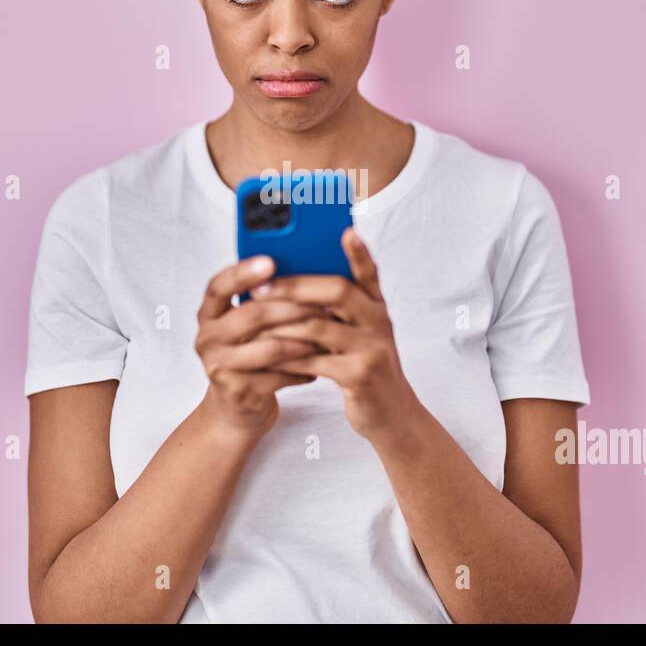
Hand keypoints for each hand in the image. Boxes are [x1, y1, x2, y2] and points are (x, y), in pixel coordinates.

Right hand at [194, 255, 327, 445]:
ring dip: (305, 340)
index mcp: (208, 314)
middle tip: (325, 303)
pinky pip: (279, 375)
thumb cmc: (250, 355)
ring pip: (270, 348)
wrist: (237, 406)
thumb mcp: (247, 326)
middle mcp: (207, 338)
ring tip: (329, 334)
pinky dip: (304, 369)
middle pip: (252, 315)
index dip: (244, 273)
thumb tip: (303, 266)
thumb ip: (262, 300)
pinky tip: (320, 365)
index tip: (271, 261)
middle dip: (293, 307)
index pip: (219, 286)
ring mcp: (219, 367)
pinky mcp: (237, 392)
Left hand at [251, 227, 424, 443]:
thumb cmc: (364, 366)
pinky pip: (315, 360)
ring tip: (254, 322)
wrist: (391, 414)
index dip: (358, 252)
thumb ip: (340, 310)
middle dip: (294, 286)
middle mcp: (379, 322)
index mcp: (377, 307)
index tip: (344, 231)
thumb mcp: (360, 333)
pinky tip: (268, 354)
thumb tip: (297, 283)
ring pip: (319, 326)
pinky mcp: (360, 376)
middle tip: (260, 287)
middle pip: (337, 291)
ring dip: (281, 323)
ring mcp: (372, 349)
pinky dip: (288, 356)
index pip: (369, 272)